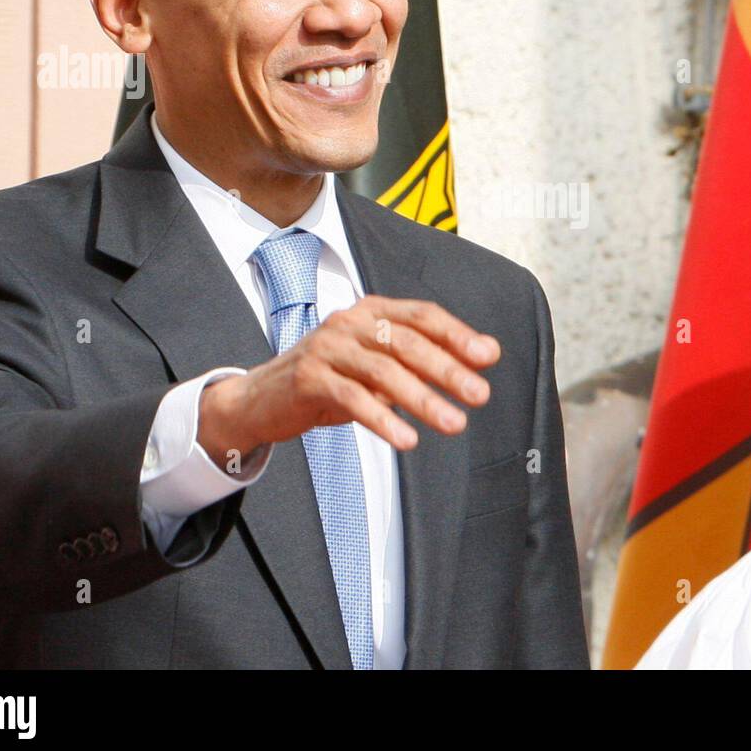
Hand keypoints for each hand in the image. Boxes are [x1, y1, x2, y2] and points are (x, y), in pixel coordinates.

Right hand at [198, 295, 500, 465]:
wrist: (262, 399)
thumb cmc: (332, 380)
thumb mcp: (380, 365)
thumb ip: (425, 357)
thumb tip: (485, 354)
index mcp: (372, 312)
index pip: (423, 316)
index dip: (458, 335)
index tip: (488, 357)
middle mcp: (350, 322)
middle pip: (408, 342)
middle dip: (448, 369)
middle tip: (480, 395)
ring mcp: (327, 347)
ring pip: (384, 371)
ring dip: (423, 400)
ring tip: (454, 424)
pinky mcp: (308, 377)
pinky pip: (353, 398)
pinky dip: (383, 419)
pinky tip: (407, 439)